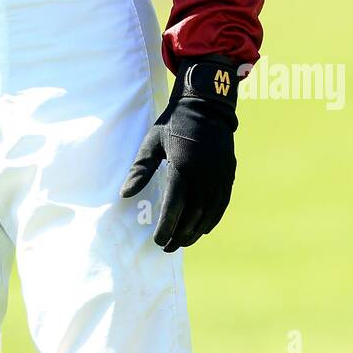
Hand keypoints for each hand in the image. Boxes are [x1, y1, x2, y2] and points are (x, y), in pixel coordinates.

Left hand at [120, 56, 240, 251]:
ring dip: (195, 231)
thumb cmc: (173, 123)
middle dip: (180, 234)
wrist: (206, 105)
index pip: (175, 205)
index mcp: (183, 165)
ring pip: (209, 213)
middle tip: (167, 247)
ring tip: (182, 242)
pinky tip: (203, 230)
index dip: (167, 226)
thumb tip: (124, 195)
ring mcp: (220, 175)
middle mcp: (204, 174)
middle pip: (193, 214)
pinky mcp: (229, 175)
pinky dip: (212, 220)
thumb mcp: (152, 142)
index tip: (158, 240)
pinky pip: (222, 204)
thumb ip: (140, 170)